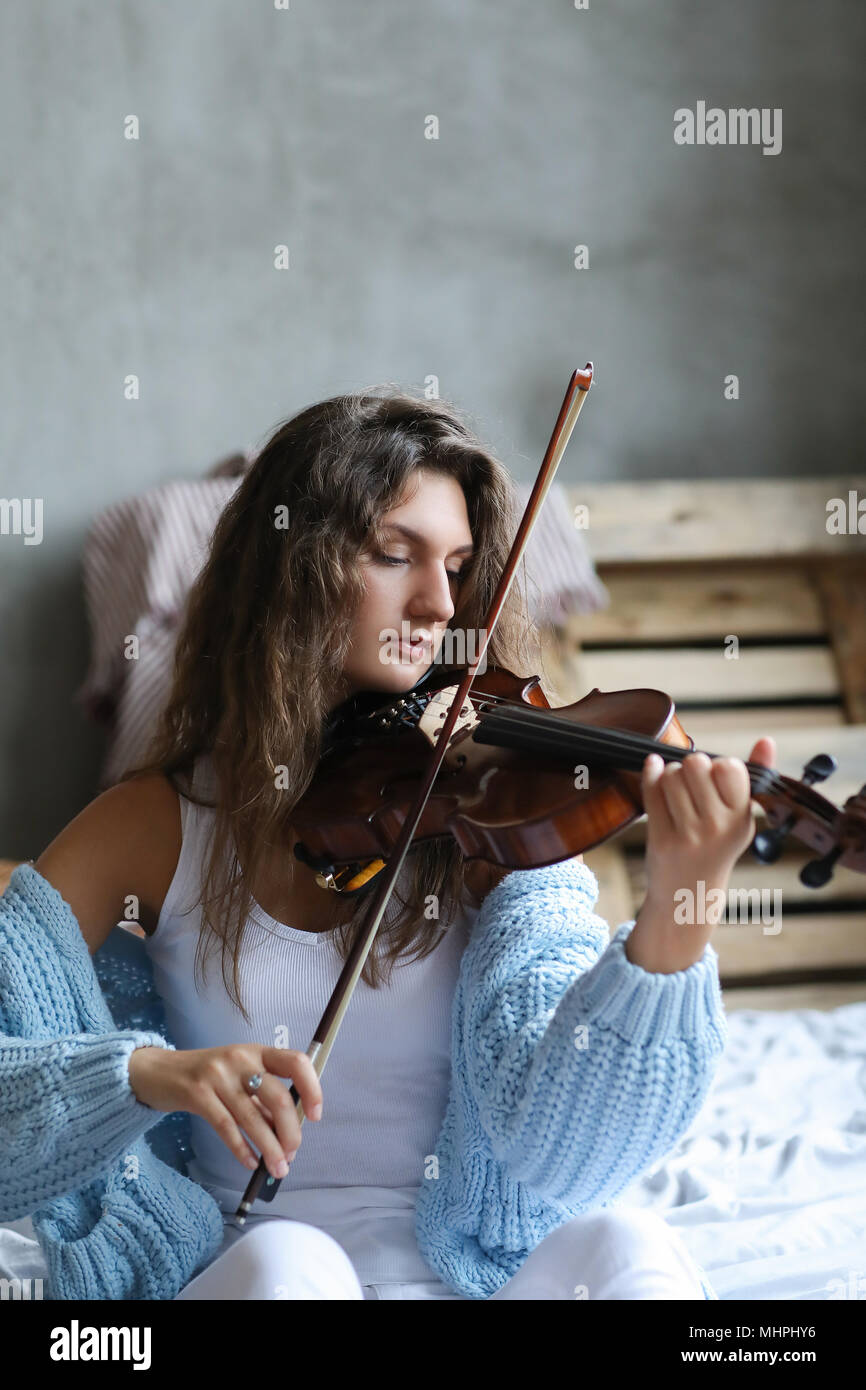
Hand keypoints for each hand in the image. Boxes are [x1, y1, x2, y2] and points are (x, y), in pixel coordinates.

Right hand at [127, 1043, 322, 1179]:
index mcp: (257, 1052)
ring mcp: (218, 1075)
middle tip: (292, 1155)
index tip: (316, 1115)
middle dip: (290, 1132)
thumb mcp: (239, 1079)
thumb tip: (288, 1133)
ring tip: (278, 1169)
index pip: (295, 1062)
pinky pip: (226, 1127)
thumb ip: (262, 1101)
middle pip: (277, 1097)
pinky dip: (242, 1149)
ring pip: (253, 1118)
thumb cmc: (208, 1077)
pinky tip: (251, 1163)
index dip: (311, 1088)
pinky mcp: (197, 1094)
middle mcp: (241, 1059)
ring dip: (269, 1148)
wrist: (159, 1071)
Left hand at [627, 737, 775, 971]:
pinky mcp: (661, 838)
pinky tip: (653, 769)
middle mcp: (718, 826)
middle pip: (695, 764)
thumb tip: (766, 740)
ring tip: (676, 789)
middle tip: (691, 781)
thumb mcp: (740, 815)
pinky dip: (649, 773)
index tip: (715, 777)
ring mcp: (688, 834)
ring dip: (669, 774)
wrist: (689, 892)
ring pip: (671, 775)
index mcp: (742, 817)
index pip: (730, 767)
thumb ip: (753, 775)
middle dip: (690, 765)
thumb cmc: (716, 845)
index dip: (718, 764)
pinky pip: (650, 790)